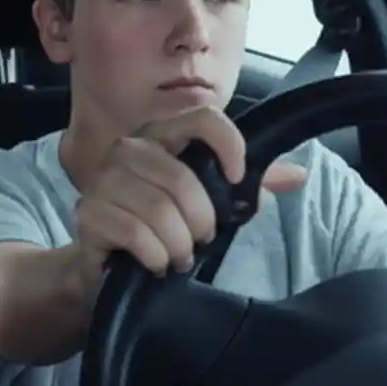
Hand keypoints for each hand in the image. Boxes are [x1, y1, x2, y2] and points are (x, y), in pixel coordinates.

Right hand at [73, 106, 306, 277]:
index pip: (202, 118)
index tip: (237, 177)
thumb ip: (250, 186)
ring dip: (179, 243)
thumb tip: (298, 174)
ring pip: (158, 210)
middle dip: (202, 220)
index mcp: (162, 135)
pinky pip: (134, 233)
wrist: (115, 267)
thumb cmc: (167, 226)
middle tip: (202, 239)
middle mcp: (129, 148)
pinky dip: (156, 255)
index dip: (228, 144)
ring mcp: (103, 180)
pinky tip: (157, 263)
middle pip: (182, 178)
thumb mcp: (212, 203)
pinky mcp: (87, 214)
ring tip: (179, 255)